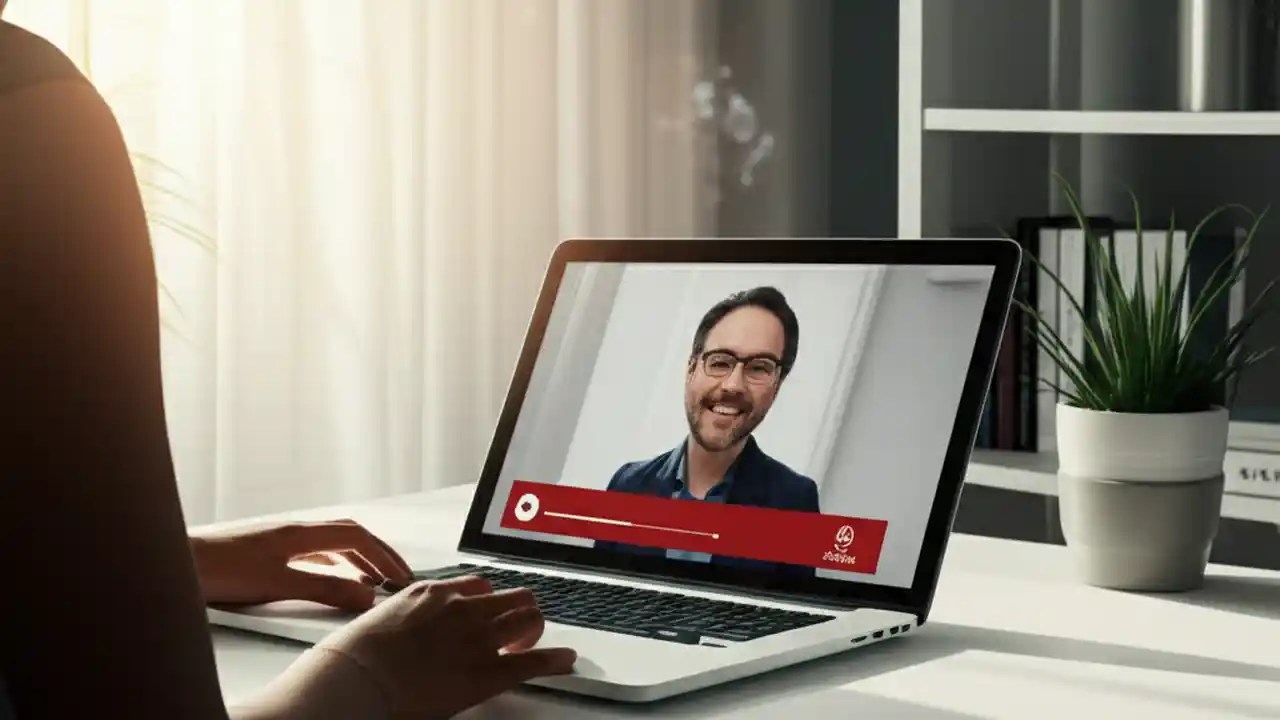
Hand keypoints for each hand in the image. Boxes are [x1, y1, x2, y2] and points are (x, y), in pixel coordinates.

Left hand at [191, 519, 413, 610]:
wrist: (178, 562)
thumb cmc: (221, 569)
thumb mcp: (277, 583)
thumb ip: (324, 589)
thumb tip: (367, 595)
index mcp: (300, 532)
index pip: (355, 535)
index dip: (383, 554)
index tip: (401, 575)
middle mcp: (293, 530)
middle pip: (347, 534)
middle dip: (376, 553)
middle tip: (396, 575)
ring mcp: (279, 540)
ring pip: (330, 543)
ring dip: (356, 558)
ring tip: (371, 579)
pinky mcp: (266, 552)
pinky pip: (313, 553)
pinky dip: (333, 564)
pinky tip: (331, 577)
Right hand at [312, 575, 577, 718]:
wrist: (357, 680)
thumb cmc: (355, 657)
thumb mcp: (380, 622)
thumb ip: (404, 618)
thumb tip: (401, 629)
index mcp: (434, 593)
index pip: (477, 586)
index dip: (487, 603)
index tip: (487, 613)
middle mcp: (462, 608)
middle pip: (512, 596)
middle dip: (518, 611)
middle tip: (515, 631)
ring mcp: (478, 637)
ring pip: (529, 618)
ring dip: (534, 631)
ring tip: (531, 644)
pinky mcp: (487, 670)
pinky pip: (534, 660)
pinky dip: (555, 659)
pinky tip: (565, 660)